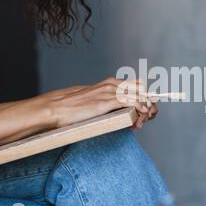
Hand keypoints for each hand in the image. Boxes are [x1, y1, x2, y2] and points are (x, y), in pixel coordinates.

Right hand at [39, 78, 156, 129]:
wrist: (56, 108)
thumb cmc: (71, 107)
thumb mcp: (92, 102)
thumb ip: (105, 103)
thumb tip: (114, 112)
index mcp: (109, 83)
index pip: (137, 85)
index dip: (145, 98)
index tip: (146, 112)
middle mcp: (112, 84)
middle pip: (142, 89)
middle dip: (149, 103)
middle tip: (148, 118)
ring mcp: (110, 92)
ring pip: (139, 95)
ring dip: (146, 108)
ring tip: (142, 122)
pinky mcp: (106, 101)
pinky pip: (131, 102)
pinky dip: (140, 107)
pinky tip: (143, 114)